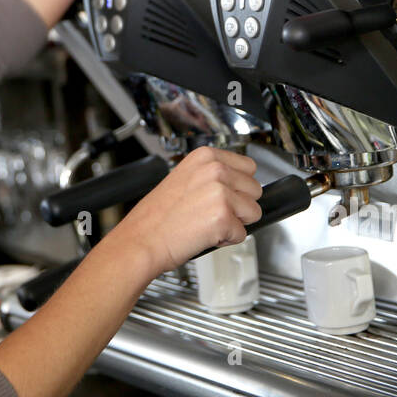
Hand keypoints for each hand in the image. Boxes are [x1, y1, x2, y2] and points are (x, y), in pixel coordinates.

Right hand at [109, 146, 262, 276]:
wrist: (141, 240)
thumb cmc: (157, 217)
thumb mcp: (184, 178)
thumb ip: (212, 175)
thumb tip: (238, 183)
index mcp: (205, 156)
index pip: (249, 166)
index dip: (239, 186)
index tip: (224, 195)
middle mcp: (215, 170)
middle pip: (255, 189)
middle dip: (240, 205)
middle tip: (212, 212)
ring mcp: (220, 193)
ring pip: (253, 212)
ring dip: (235, 223)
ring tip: (207, 223)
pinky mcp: (223, 217)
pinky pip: (242, 234)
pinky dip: (226, 240)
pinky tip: (204, 235)